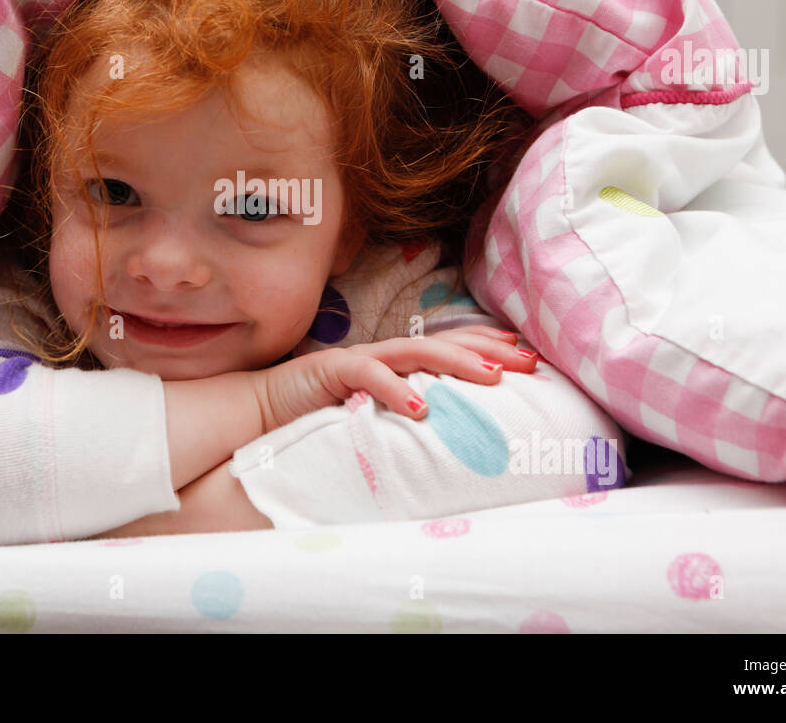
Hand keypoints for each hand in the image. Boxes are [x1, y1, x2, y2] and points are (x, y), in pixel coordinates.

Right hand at [253, 325, 536, 433]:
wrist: (257, 414)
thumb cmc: (316, 421)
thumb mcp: (374, 422)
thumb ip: (407, 422)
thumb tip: (454, 442)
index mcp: (396, 365)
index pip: (449, 346)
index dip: (488, 344)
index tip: (528, 354)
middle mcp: (383, 356)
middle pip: (444, 342)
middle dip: (488, 349)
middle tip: (528, 361)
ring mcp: (360, 359)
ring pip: (416, 351)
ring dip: (456, 362)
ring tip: (490, 378)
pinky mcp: (332, 370)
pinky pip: (369, 374)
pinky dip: (396, 389)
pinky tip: (422, 407)